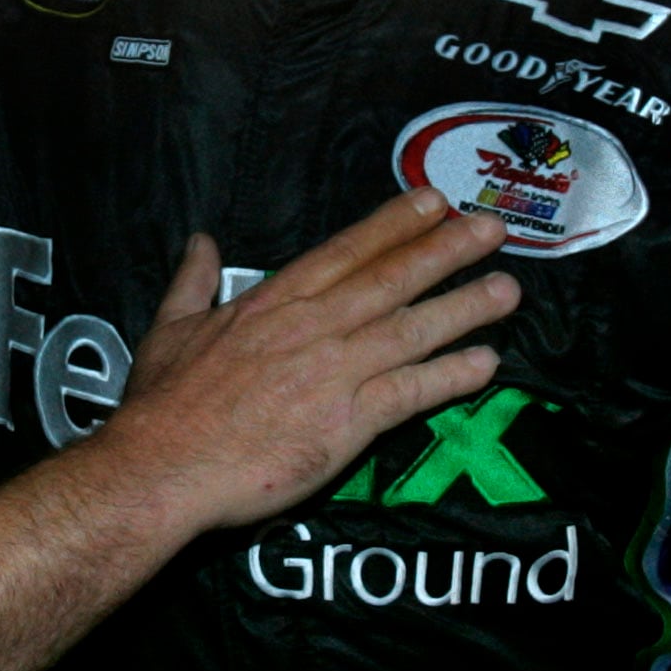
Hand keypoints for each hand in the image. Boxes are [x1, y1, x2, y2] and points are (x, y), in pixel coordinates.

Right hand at [95, 189, 512, 538]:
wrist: (163, 469)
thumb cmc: (162, 406)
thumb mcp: (169, 328)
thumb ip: (192, 282)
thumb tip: (202, 242)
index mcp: (272, 301)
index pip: (345, 251)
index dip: (394, 224)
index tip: (433, 201)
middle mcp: (312, 327)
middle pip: (391, 279)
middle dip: (446, 250)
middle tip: (493, 228)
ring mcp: (333, 373)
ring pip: (411, 330)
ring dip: (464, 307)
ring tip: (508, 290)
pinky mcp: (347, 424)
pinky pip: (410, 393)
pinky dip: (449, 376)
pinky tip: (485, 364)